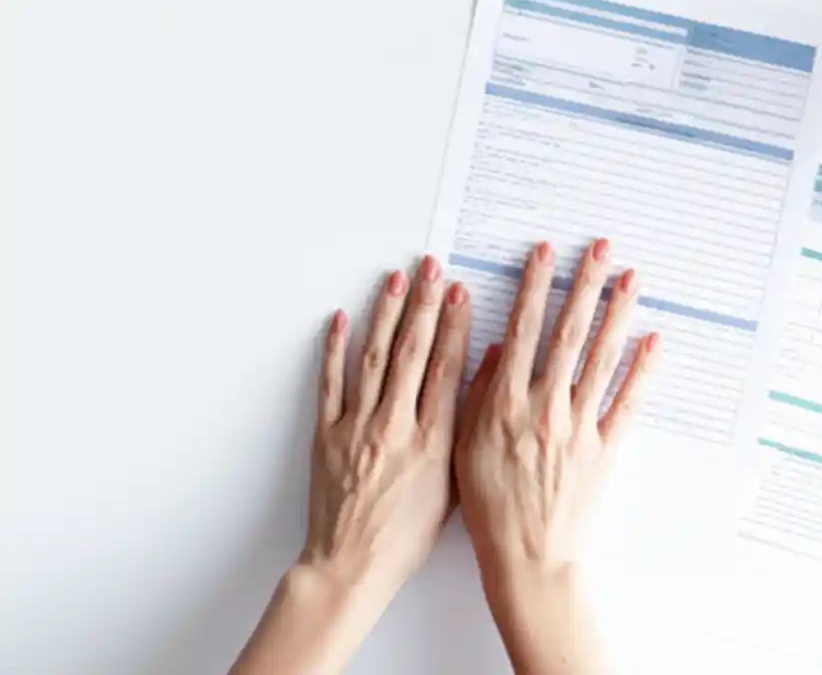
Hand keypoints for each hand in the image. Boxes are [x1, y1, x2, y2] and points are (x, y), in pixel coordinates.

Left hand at [233, 257, 470, 674]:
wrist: (351, 565)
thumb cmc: (406, 536)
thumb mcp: (452, 486)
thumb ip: (466, 433)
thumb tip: (483, 385)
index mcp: (431, 441)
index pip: (446, 368)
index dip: (455, 326)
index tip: (461, 292)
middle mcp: (395, 426)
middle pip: (412, 352)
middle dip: (424, 304)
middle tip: (431, 268)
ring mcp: (356, 427)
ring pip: (374, 358)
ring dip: (386, 314)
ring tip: (395, 279)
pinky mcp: (326, 435)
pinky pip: (331, 383)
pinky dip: (335, 348)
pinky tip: (341, 319)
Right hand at [453, 239, 659, 673]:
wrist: (526, 558)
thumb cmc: (489, 507)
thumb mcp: (464, 446)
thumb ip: (478, 394)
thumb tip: (496, 347)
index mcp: (504, 403)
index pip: (521, 330)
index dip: (533, 287)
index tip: (544, 253)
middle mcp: (544, 407)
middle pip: (568, 333)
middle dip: (583, 285)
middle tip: (599, 248)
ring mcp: (579, 427)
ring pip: (601, 358)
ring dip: (617, 313)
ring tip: (631, 278)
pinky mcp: (606, 448)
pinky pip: (628, 401)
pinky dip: (643, 370)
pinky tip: (653, 339)